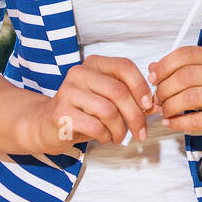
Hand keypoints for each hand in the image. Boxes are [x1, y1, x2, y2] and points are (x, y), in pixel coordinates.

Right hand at [25, 54, 158, 152]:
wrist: (46, 125)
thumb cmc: (83, 111)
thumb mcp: (107, 98)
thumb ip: (130, 96)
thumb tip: (155, 105)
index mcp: (94, 64)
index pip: (124, 67)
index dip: (141, 86)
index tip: (149, 105)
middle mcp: (79, 73)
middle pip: (119, 92)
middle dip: (136, 116)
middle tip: (141, 132)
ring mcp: (67, 92)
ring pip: (109, 111)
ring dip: (121, 130)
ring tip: (120, 137)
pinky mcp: (61, 114)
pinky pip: (96, 126)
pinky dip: (106, 136)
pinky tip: (105, 138)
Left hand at [152, 46, 201, 143]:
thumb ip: (181, 69)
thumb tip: (153, 68)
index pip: (184, 55)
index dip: (164, 67)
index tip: (154, 78)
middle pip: (184, 77)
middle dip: (164, 90)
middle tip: (157, 99)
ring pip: (188, 97)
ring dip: (169, 107)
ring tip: (165, 111)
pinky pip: (196, 120)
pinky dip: (178, 122)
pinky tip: (172, 122)